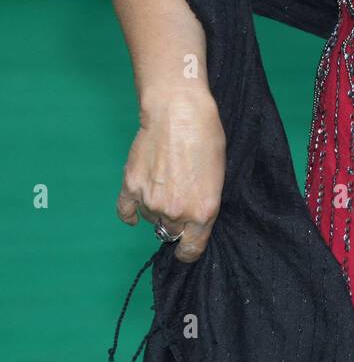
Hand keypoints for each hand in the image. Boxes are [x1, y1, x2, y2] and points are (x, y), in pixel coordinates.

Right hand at [116, 83, 225, 262]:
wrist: (178, 111)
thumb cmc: (206, 136)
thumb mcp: (219, 175)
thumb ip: (205, 203)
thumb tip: (194, 218)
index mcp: (202, 212)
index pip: (191, 250)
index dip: (188, 250)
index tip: (186, 248)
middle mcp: (176, 212)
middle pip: (171, 232)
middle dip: (176, 221)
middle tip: (180, 197)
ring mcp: (150, 202)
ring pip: (151, 218)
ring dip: (156, 208)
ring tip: (165, 181)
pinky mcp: (130, 187)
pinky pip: (126, 212)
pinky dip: (130, 212)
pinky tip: (135, 208)